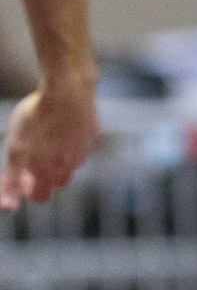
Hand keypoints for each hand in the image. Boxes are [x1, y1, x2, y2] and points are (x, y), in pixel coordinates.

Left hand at [0, 78, 98, 208]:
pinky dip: (73, 135)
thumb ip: (13, 175)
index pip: (42, 197)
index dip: (31, 190)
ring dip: (61, 153)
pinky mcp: (93, 131)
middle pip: (59, 181)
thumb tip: (10, 199)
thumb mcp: (17, 147)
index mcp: (51, 171)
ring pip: (72, 160)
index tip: (24, 177)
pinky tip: (63, 120)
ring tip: (48, 133)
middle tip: (35, 155)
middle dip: (47, 173)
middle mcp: (71, 164)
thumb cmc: (39, 118)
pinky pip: (82, 139)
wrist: (68, 90)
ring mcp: (85, 148)